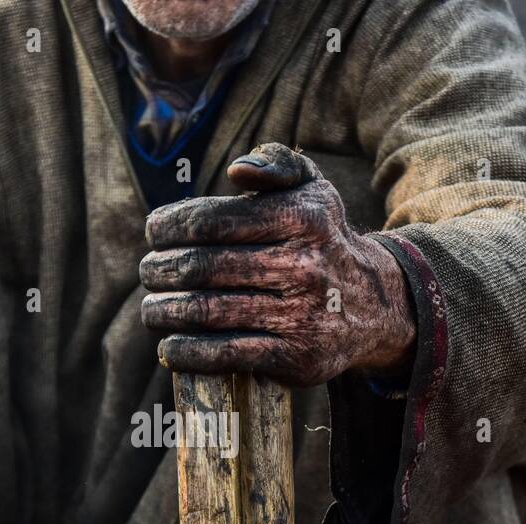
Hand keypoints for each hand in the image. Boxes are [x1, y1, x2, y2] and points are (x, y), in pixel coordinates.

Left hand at [140, 142, 414, 388]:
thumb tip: (237, 170)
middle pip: (200, 268)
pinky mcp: (296, 358)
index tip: (155, 234)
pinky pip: (225, 354)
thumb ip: (276, 163)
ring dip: (164, 312)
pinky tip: (170, 346)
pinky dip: (187, 351)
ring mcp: (299, 316)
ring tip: (152, 310)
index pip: (211, 220)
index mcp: (301, 218)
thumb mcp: (313, 188)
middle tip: (149, 273)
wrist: (376, 306)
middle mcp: (302, 266)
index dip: (169, 227)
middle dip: (160, 271)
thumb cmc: (323, 239)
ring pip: (206, 312)